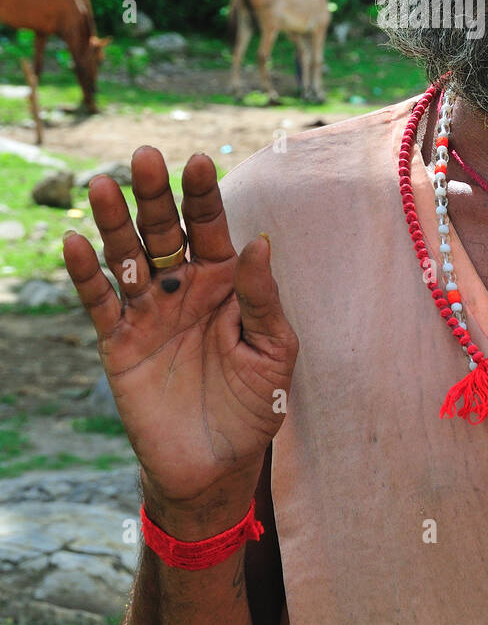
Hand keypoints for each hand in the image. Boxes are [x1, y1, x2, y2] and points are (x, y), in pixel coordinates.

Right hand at [63, 147, 297, 523]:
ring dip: (114, 222)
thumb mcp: (274, 352)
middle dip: (155, 195)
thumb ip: (262, 299)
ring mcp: (149, 312)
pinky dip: (87, 274)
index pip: (212, 227)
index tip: (198, 162)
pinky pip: (101, 303)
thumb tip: (258, 243)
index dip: (204, 195)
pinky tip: (76, 242)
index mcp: (225, 281)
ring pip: (127, 257)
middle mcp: (184, 287)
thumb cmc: (255, 406)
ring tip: (102, 185)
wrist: (216, 468)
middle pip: (165, 231)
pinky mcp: (119, 344)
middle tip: (145, 156)